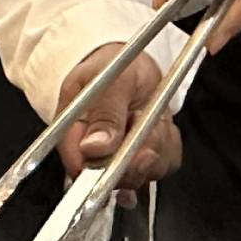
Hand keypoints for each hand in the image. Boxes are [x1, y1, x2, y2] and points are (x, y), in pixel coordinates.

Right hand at [57, 44, 183, 187]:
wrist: (135, 62)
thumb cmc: (116, 65)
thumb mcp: (112, 79)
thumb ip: (105, 112)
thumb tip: (94, 148)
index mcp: (71, 131)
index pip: (79, 167)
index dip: (103, 168)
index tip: (129, 151)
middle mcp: (93, 152)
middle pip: (114, 179)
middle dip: (138, 154)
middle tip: (145, 122)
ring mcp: (119, 158)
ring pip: (144, 174)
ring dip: (157, 147)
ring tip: (151, 117)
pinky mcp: (144, 158)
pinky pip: (165, 165)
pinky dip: (169, 145)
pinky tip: (161, 125)